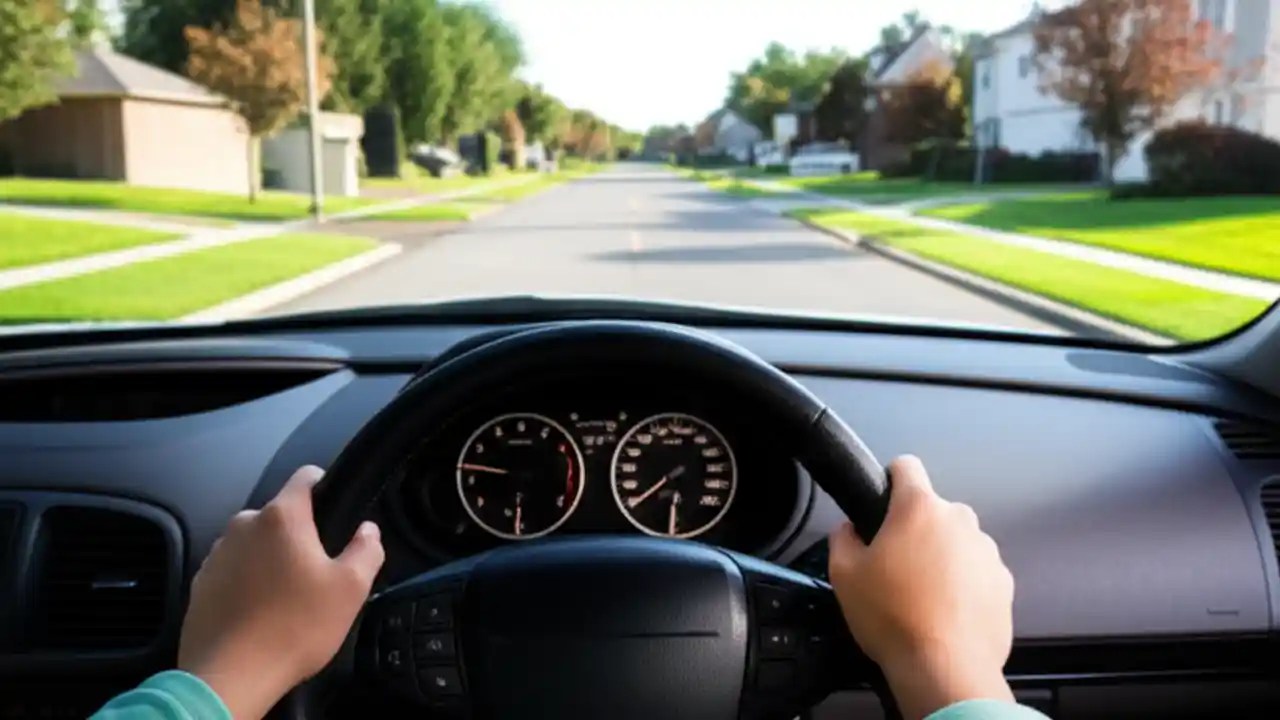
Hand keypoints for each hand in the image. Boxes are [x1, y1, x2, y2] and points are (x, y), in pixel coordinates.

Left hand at [178, 466, 385, 719]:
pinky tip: (259, 614)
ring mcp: (216, 554)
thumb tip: (368, 530)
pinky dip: (247, 583)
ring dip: (271, 560)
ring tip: (286, 600)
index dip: (327, 487)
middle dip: (300, 537)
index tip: (337, 515)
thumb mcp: (351, 589)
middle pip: (281, 517)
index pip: (306, 476)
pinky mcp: (199, 583)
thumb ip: (367, 549)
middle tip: (317, 575)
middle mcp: (243, 524)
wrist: (230, 676)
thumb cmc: (296, 627)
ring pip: (255, 544)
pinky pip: (233, 571)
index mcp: (282, 516)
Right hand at [827, 456, 1014, 719]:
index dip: (890, 479)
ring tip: (922, 596)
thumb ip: (842, 538)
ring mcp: (988, 551)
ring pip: (957, 541)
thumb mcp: (844, 575)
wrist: (944, 668)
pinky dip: (964, 584)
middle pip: (933, 510)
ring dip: (942, 557)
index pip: (906, 466)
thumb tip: (850, 529)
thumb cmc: (892, 617)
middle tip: (894, 566)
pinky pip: (977, 571)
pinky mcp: (1004, 583)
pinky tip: (946, 613)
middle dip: (915, 529)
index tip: (882, 502)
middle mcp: (960, 520)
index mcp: (919, 508)